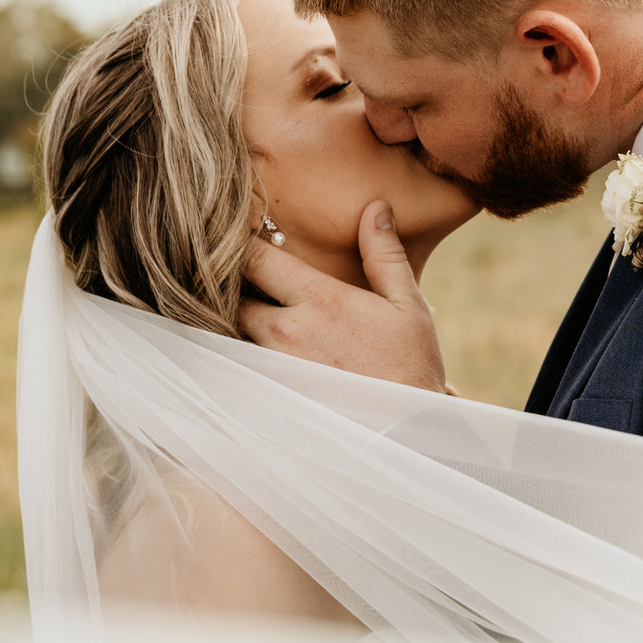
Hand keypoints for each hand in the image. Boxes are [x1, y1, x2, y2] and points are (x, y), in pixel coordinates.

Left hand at [237, 202, 447, 391]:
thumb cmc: (411, 368)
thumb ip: (384, 255)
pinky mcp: (272, 397)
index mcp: (319, 300)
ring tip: (244, 318)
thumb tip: (376, 208)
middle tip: (237, 282)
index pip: (254, 259)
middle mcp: (287, 332)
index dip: (239, 246)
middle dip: (231, 289)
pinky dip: (243, 358)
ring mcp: (275, 368)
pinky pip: (243, 369)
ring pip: (233, 335)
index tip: (237, 239)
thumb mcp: (408, 306)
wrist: (409, 434)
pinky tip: (256, 358)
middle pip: (232, 297)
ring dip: (235, 325)